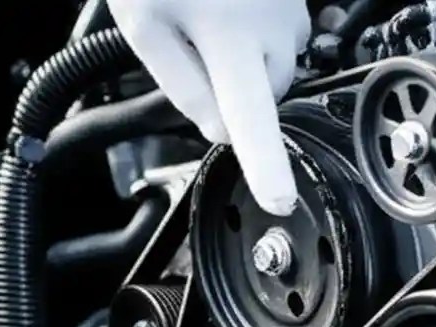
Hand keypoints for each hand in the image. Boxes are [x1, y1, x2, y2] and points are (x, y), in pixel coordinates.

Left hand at [107, 0, 310, 215]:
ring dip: (246, 53)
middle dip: (236, 85)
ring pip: (276, 60)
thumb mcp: (144, 22)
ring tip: (204, 12)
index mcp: (231, 42)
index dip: (269, 165)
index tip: (282, 197)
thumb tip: (217, 128)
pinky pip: (282, 27)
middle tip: (190, 43)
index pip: (254, 121)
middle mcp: (275, 29)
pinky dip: (256, 25)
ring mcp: (291, 8)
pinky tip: (225, 1)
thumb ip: (181, 82)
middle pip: (266, 91)